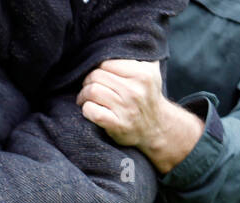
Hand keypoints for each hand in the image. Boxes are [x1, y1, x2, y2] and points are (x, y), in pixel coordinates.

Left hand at [77, 59, 204, 174]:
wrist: (155, 128)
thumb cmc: (146, 96)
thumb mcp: (150, 72)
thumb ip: (138, 55)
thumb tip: (122, 36)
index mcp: (143, 74)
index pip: (105, 63)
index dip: (97, 68)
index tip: (98, 76)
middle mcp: (136, 91)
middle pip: (96, 76)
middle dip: (88, 81)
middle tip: (89, 87)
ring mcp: (126, 109)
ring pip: (92, 91)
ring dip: (83, 95)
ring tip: (85, 98)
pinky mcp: (117, 125)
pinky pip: (91, 111)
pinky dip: (86, 109)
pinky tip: (89, 109)